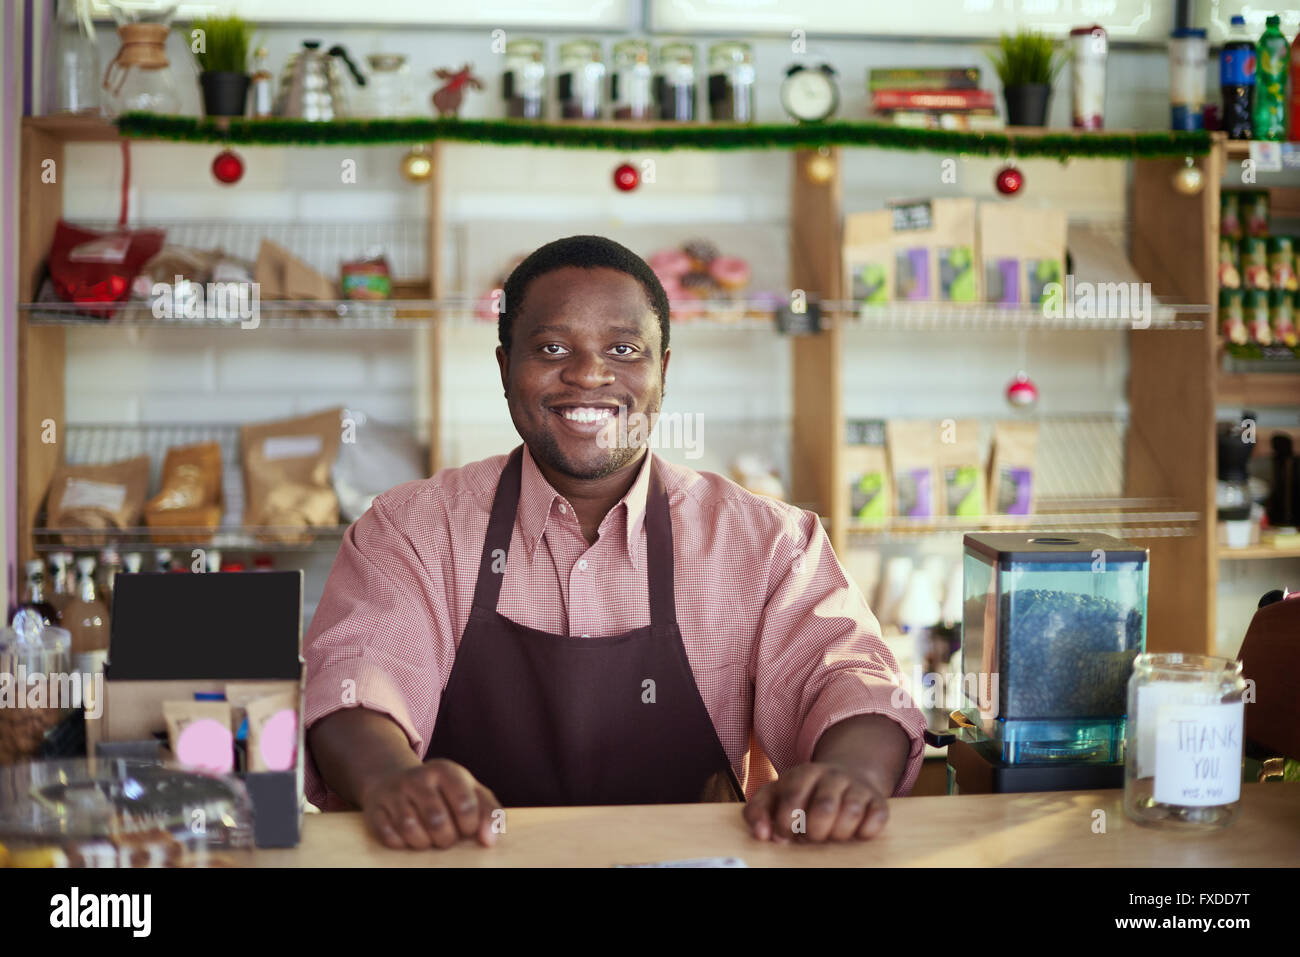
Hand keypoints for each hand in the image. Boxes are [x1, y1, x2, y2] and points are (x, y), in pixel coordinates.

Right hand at [360, 759, 502, 849]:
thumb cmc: (442, 792)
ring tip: (428, 838)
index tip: (466, 828)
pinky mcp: (375, 810)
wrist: (394, 780)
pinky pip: (390, 837)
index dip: (470, 826)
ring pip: (411, 830)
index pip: (466, 806)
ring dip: (424, 843)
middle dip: (446, 838)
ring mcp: (394, 793)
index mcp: (445, 770)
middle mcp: (418, 778)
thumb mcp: (470, 791)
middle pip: (437, 821)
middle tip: (446, 836)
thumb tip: (489, 841)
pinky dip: (402, 844)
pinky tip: (407, 836)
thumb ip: (489, 812)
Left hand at [743, 763, 890, 843]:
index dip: (787, 823)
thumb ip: (758, 812)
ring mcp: (857, 787)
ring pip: (851, 813)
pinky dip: (865, 832)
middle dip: (814, 832)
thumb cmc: (803, 794)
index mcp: (803, 773)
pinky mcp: (878, 801)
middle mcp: (832, 776)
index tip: (787, 834)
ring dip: (838, 834)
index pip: (793, 797)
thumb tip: (762, 835)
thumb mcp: (775, 796)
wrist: (845, 776)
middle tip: (811, 836)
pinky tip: (855, 833)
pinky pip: (876, 819)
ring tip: (831, 835)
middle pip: (824, 808)